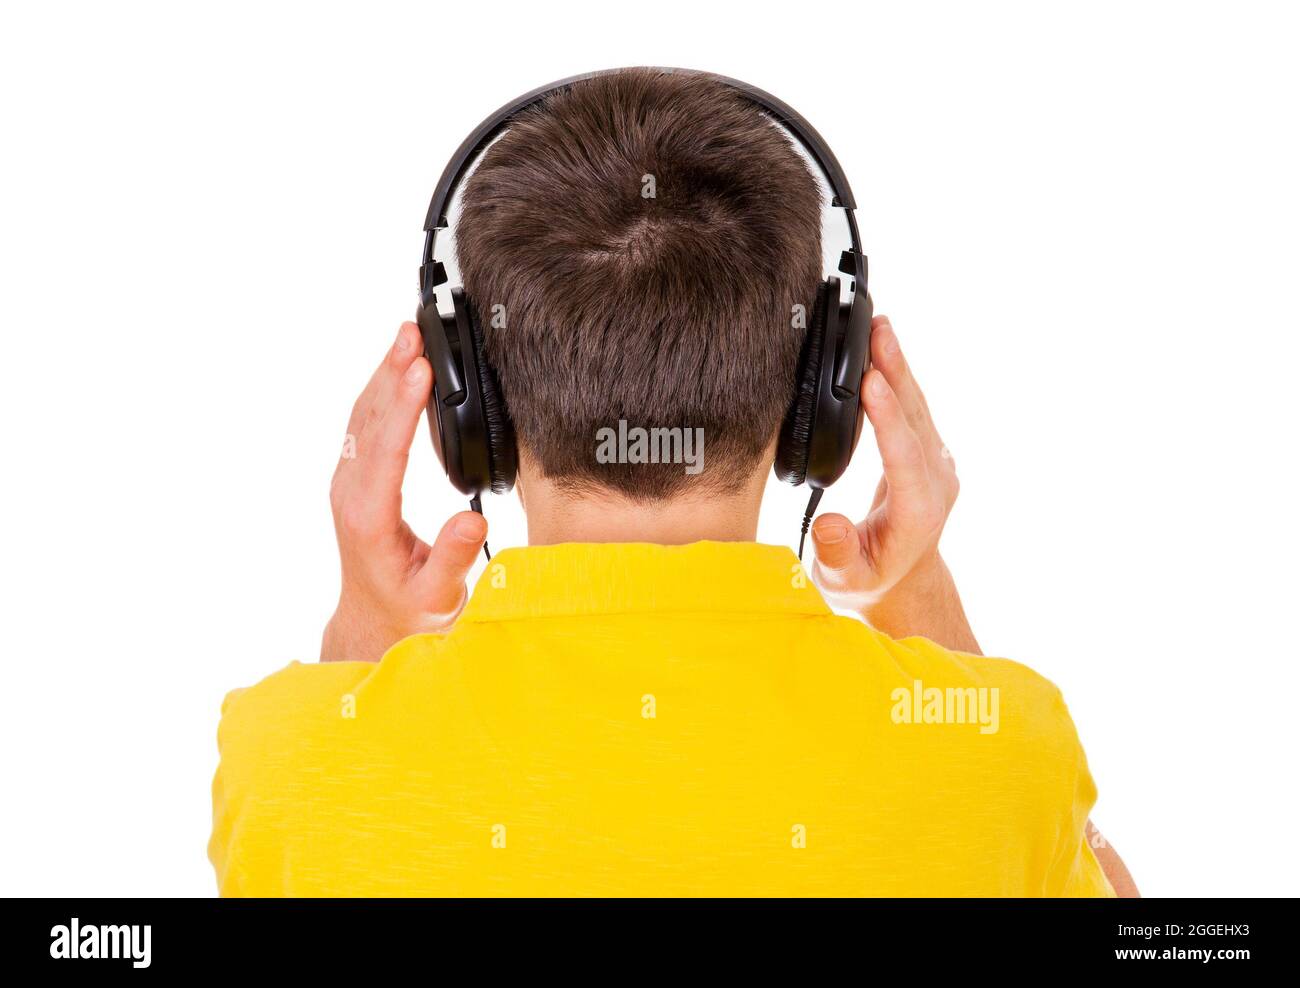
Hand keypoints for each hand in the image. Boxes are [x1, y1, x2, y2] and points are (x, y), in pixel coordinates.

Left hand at [320, 322, 487, 661]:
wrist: (373, 621)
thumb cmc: (409, 611)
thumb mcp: (438, 595)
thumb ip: (455, 558)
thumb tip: (473, 520)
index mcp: (369, 518)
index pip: (386, 450)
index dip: (402, 406)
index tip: (419, 370)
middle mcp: (351, 493)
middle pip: (369, 419)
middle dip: (390, 371)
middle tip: (411, 330)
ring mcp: (349, 482)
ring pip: (363, 414)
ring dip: (384, 372)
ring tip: (407, 334)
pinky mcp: (356, 476)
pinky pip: (365, 423)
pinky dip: (382, 388)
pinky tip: (398, 367)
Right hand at [810, 315, 963, 629]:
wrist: (900, 579)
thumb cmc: (867, 578)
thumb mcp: (843, 579)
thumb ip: (837, 553)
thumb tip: (830, 523)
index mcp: (917, 513)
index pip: (903, 457)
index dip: (888, 418)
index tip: (872, 383)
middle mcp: (935, 482)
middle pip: (916, 419)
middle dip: (896, 372)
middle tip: (878, 331)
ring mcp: (935, 463)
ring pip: (917, 406)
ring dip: (897, 365)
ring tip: (878, 326)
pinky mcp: (926, 451)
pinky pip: (912, 407)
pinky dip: (896, 376)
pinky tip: (880, 348)